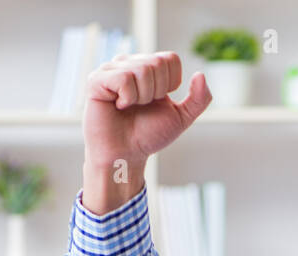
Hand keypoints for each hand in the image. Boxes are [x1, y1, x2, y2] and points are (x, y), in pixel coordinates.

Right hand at [82, 51, 211, 169]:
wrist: (126, 155)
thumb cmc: (149, 135)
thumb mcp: (181, 118)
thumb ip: (199, 99)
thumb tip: (201, 74)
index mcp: (147, 68)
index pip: (170, 58)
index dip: (171, 84)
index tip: (158, 101)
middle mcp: (128, 63)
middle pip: (157, 63)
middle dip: (157, 92)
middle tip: (142, 106)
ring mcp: (110, 70)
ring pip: (142, 69)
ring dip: (143, 97)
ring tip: (129, 107)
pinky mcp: (96, 80)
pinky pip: (123, 78)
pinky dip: (128, 97)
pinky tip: (118, 106)